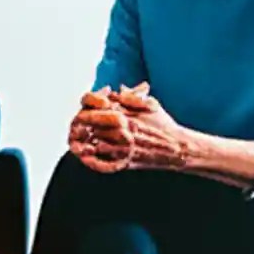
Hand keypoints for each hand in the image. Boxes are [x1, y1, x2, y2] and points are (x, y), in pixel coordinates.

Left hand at [67, 83, 185, 172]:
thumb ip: (132, 95)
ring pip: (91, 142)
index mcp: (124, 112)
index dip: (86, 104)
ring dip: (84, 140)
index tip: (86, 107)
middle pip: (87, 122)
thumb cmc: (163, 125)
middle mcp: (120, 128)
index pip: (92, 103)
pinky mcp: (124, 162)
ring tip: (80, 140)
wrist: (176, 148)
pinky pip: (101, 163)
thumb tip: (118, 89)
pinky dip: (92, 161)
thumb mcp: (149, 103)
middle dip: (80, 122)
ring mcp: (121, 146)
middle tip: (78, 124)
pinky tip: (89, 156)